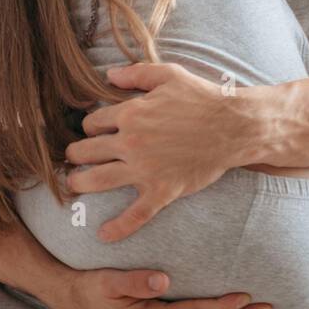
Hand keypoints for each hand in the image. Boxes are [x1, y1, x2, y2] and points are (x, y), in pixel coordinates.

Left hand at [66, 62, 242, 241]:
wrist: (236, 127)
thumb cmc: (204, 98)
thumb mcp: (169, 75)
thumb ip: (136, 74)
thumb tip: (108, 75)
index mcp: (130, 114)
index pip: (92, 123)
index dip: (89, 127)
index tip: (94, 132)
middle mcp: (131, 143)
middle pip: (85, 151)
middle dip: (74, 154)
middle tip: (72, 158)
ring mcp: (145, 169)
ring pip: (98, 180)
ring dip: (79, 183)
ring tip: (73, 185)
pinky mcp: (162, 190)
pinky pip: (136, 213)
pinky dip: (118, 227)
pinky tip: (103, 235)